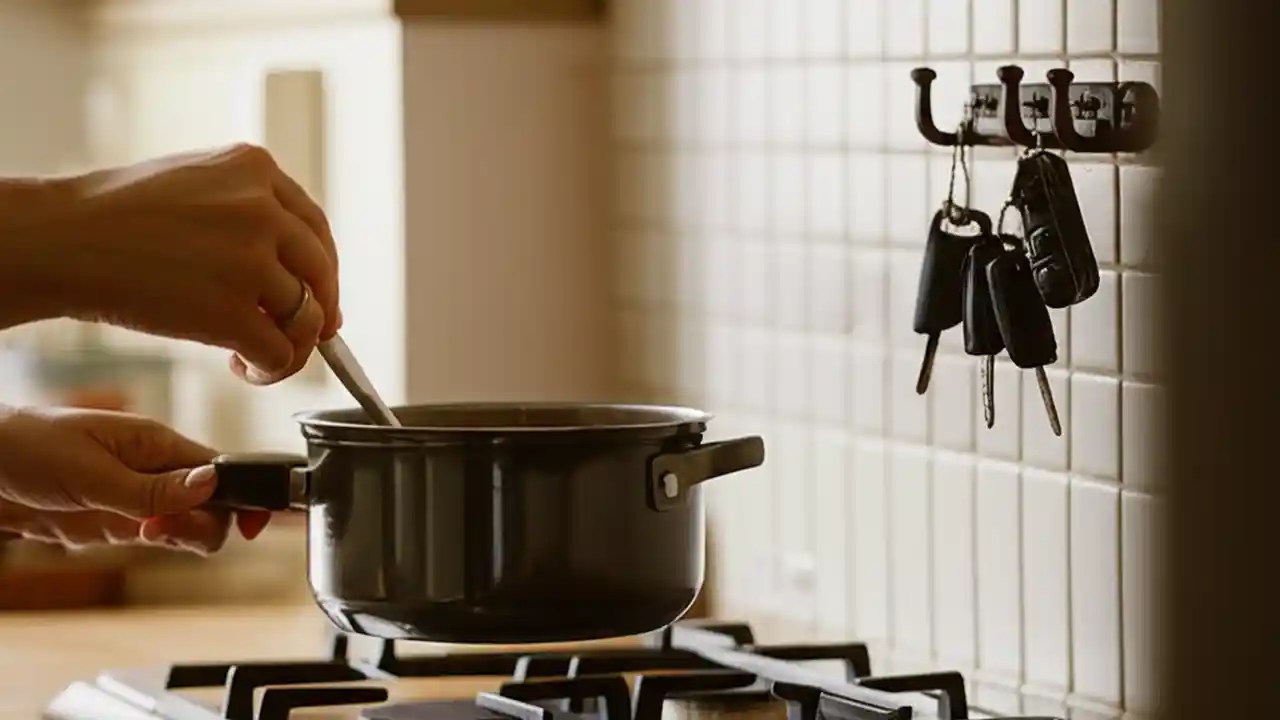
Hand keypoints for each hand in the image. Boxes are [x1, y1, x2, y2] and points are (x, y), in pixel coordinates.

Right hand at [0, 144, 338, 384]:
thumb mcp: (196, 182)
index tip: (320, 296)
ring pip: (308, 317)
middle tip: (304, 337)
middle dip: (318, 311)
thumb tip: (298, 269)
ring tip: (254, 355)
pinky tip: (241, 367)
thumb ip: (248, 209)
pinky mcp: (233, 310)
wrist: (61, 240)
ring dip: (290, 346)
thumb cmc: (114, 217)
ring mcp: (251, 260)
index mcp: (256, 169)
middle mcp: (262, 209)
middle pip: (321, 272)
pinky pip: (280, 352)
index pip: (315, 228)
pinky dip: (270, 369)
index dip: (323, 270)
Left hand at [0, 405, 270, 553]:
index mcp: (158, 444)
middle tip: (163, 531)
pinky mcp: (121, 520)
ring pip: (192, 522)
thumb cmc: (30, 449)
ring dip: (184, 536)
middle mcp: (157, 469)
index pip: (220, 470)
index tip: (250, 525)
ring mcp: (141, 496)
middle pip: (214, 502)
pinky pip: (162, 535)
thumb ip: (152, 488)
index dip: (242, 497)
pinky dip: (163, 543)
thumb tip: (212, 484)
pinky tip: (137, 536)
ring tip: (146, 534)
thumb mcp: (92, 472)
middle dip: (205, 524)